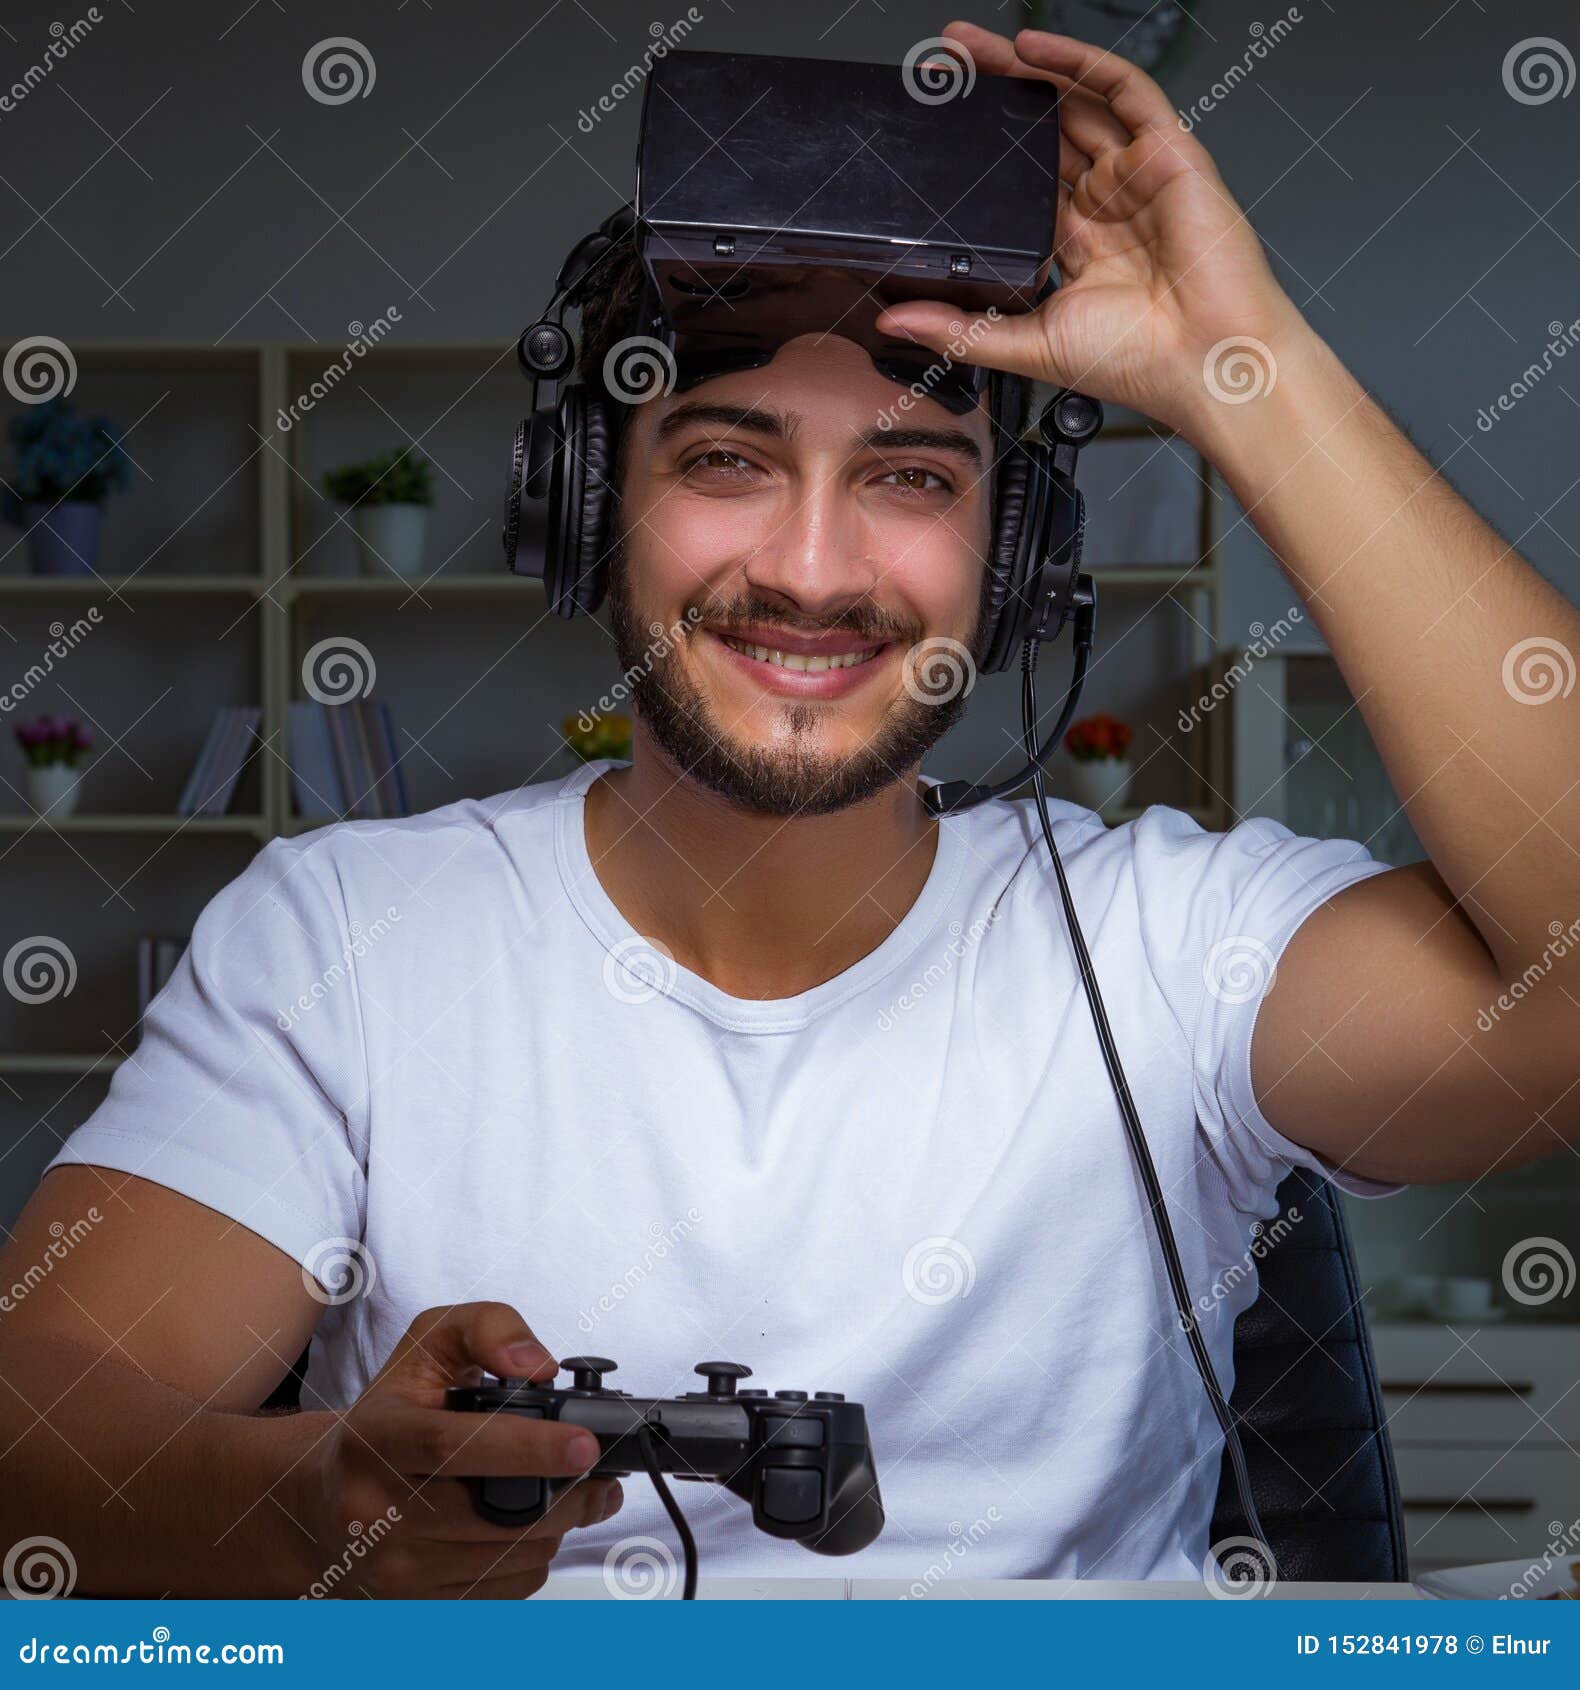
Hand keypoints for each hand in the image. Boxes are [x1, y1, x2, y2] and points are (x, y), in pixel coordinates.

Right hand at [304, 1303, 619, 1598]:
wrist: (325, 1497)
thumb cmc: (389, 1414)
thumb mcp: (428, 1344)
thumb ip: (488, 1327)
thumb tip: (538, 1366)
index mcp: (377, 1438)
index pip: (452, 1445)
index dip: (526, 1447)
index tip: (584, 1444)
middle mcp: (375, 1510)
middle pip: (493, 1515)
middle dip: (567, 1495)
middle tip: (602, 1472)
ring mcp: (393, 1568)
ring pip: (508, 1557)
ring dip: (557, 1526)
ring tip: (566, 1490)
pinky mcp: (413, 1605)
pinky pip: (501, 1590)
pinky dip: (532, 1557)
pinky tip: (530, 1524)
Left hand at [875, 22, 1310, 440]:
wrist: (1202, 362)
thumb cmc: (1138, 363)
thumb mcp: (1025, 346)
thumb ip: (958, 331)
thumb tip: (893, 325)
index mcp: (1078, 245)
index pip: (1021, 182)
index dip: (983, 152)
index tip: (937, 132)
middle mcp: (1108, 203)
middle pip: (1044, 132)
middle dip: (995, 96)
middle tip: (945, 68)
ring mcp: (1136, 174)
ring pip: (1075, 102)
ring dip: (1025, 71)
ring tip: (973, 49)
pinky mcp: (1168, 152)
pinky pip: (1121, 89)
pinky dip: (1078, 64)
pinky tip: (1033, 51)